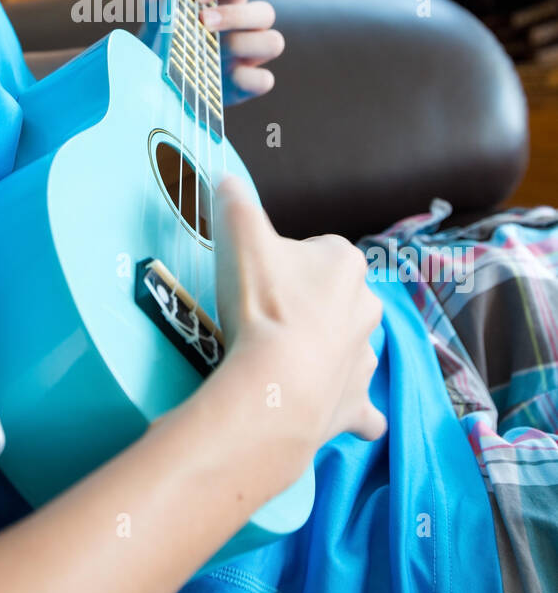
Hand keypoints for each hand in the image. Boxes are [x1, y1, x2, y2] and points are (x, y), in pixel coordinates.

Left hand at [141, 0, 281, 105]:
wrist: (162, 88)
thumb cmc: (167, 48)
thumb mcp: (158, 27)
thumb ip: (157, 8)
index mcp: (228, 1)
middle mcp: (246, 26)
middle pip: (266, 10)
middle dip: (235, 15)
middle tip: (202, 21)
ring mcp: (251, 56)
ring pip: (274, 42)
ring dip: (242, 44)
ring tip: (211, 51)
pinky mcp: (249, 83)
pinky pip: (264, 79)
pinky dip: (246, 78)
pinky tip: (221, 78)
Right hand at [209, 174, 386, 456]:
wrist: (275, 384)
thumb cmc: (262, 304)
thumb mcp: (240, 235)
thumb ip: (234, 201)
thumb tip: (226, 178)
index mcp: (345, 261)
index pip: (316, 249)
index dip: (284, 262)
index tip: (259, 279)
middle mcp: (366, 304)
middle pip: (333, 295)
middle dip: (307, 304)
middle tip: (265, 317)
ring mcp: (364, 355)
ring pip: (349, 344)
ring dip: (327, 350)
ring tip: (284, 359)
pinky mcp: (356, 400)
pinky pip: (364, 407)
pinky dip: (356, 410)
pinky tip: (344, 415)